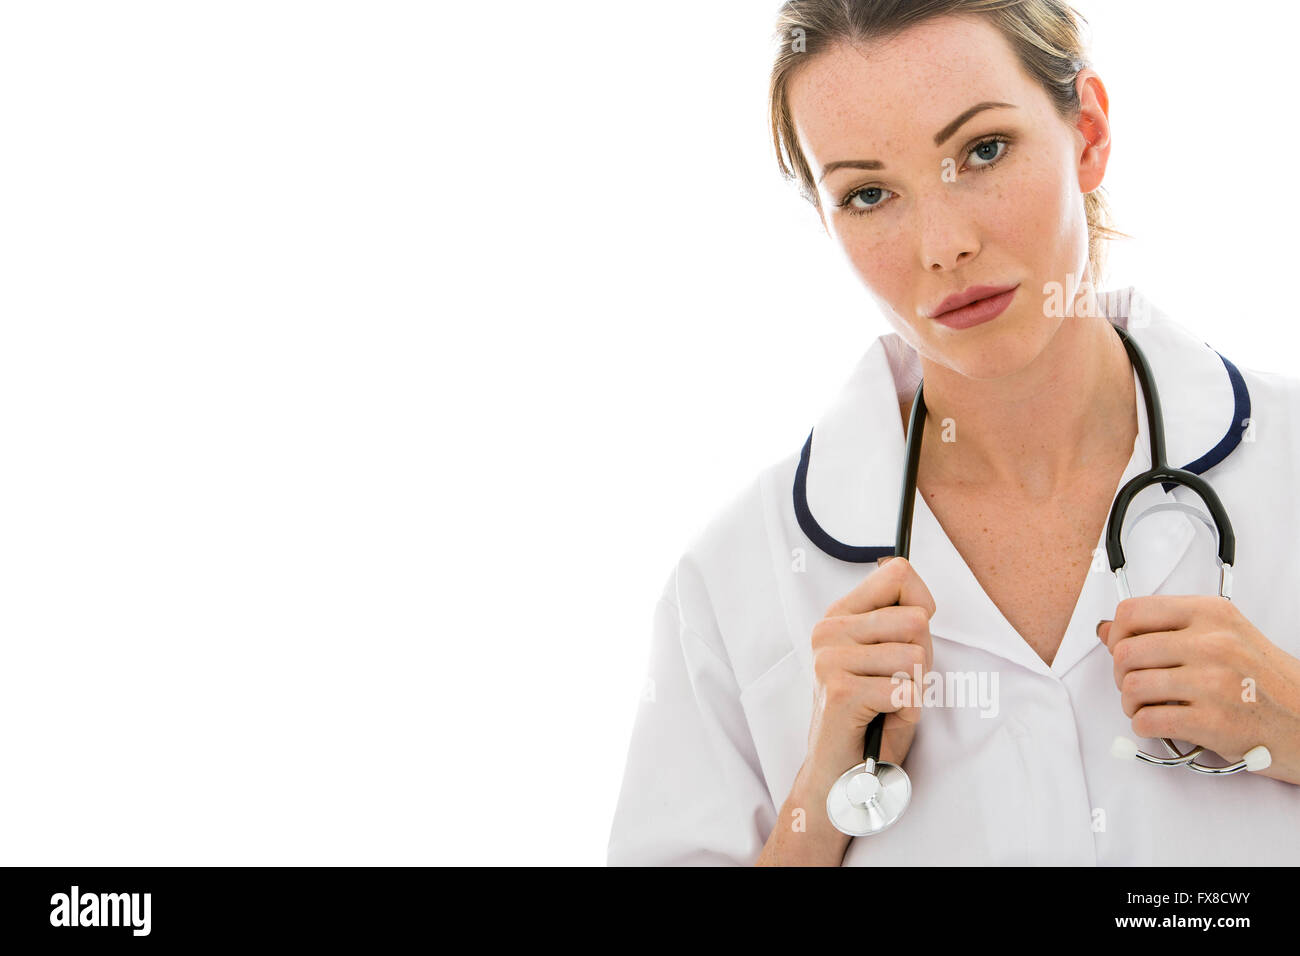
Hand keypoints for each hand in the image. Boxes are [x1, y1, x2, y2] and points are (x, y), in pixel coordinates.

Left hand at [1097, 595, 1299, 784]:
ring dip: (1131, 703)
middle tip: (1137, 684)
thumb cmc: (1264, 680)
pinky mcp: (1213, 722)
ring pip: (1132, 687)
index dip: (1118, 634)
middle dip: (1121, 674)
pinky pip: (1148, 721)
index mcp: (1211, 613)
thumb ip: (1167, 629)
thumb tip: (1106, 630)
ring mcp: (1213, 682)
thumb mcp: (1223, 635)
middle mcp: (1212, 643)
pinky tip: (1159, 724)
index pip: (1132, 612)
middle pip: (1125, 653)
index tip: (1124, 649)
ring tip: (1149, 706)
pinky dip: (1143, 727)